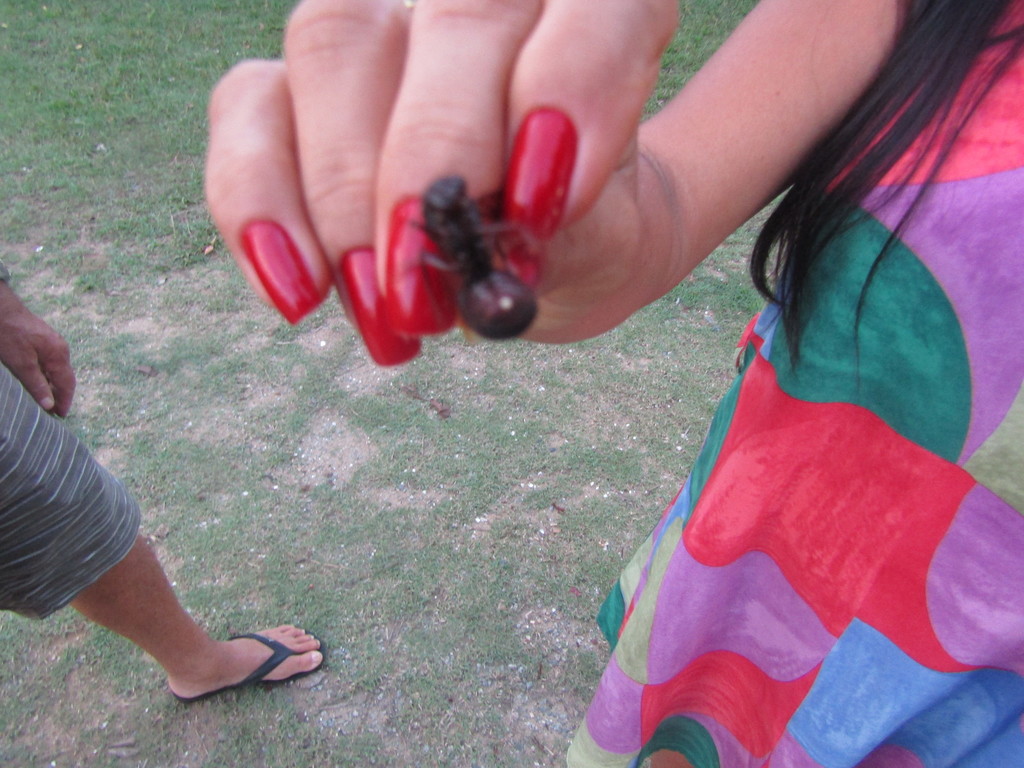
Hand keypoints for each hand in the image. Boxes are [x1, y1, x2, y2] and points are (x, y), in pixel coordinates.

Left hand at [0, 282, 75, 415]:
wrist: (1, 308)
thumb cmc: (10, 335)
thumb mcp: (21, 363)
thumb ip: (36, 384)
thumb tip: (50, 405)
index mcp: (59, 356)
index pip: (67, 384)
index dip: (65, 401)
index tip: (61, 415)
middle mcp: (61, 349)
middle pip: (65, 376)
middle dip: (61, 394)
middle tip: (54, 410)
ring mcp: (53, 342)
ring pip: (57, 369)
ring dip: (54, 384)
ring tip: (46, 398)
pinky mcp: (43, 339)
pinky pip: (51, 361)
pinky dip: (48, 374)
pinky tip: (39, 378)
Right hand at [205, 0, 680, 362]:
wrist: (545, 249)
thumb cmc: (583, 233)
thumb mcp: (611, 244)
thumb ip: (581, 229)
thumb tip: (498, 250)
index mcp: (588, 19)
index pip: (595, 1)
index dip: (575, 81)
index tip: (544, 207)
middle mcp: (480, 2)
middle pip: (459, 12)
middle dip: (436, 155)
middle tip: (431, 285)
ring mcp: (378, 31)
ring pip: (337, 43)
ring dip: (346, 191)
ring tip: (383, 311)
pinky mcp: (290, 84)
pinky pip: (248, 107)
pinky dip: (258, 201)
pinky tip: (298, 294)